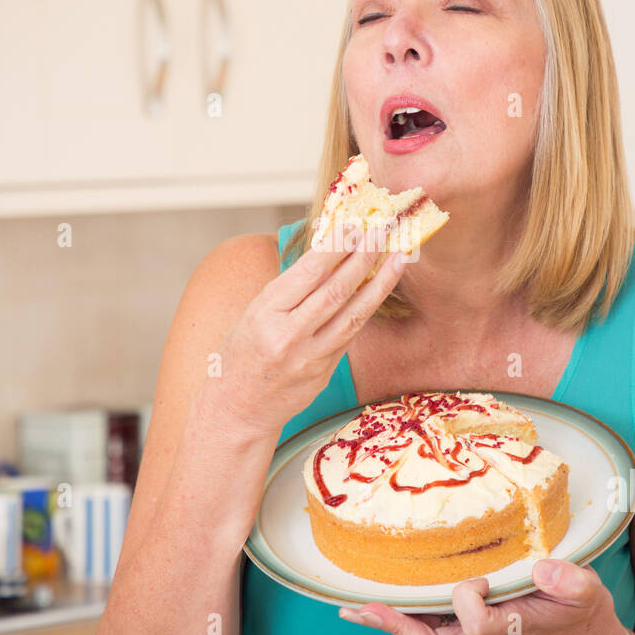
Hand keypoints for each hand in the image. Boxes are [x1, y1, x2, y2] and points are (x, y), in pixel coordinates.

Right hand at [206, 222, 407, 437]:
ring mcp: (309, 358)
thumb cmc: (242, 354)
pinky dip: (367, 309)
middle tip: (382, 233)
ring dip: (380, 284)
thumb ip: (290, 288)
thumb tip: (328, 252)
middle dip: (363, 258)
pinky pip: (350, 335)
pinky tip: (381, 290)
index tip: (355, 225)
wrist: (237, 409)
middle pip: (335, 291)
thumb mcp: (254, 313)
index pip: (307, 273)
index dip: (335, 247)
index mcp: (264, 313)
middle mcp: (288, 335)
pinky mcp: (324, 373)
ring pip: (353, 315)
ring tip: (397, 258)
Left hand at [339, 558, 630, 634]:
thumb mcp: (585, 590)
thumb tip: (543, 567)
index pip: (475, 621)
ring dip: (388, 622)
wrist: (577, 628)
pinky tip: (372, 603)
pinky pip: (424, 624)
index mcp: (511, 627)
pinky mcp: (464, 624)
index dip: (468, 598)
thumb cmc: (578, 607)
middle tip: (364, 608)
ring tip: (352, 607)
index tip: (478, 578)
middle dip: (399, 627)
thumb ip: (570, 581)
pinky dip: (397, 615)